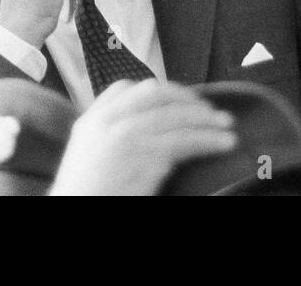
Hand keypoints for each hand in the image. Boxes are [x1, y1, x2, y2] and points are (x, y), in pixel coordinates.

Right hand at [49, 80, 237, 195]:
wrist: (74, 211)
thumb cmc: (86, 192)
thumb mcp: (87, 154)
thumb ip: (108, 134)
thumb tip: (146, 127)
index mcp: (91, 119)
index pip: (124, 88)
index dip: (154, 90)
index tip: (175, 99)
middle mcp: (108, 121)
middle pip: (154, 94)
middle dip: (185, 98)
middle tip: (207, 109)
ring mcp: (127, 135)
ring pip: (175, 116)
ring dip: (206, 119)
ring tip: (227, 125)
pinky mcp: (145, 156)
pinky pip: (185, 141)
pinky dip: (209, 140)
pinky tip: (224, 143)